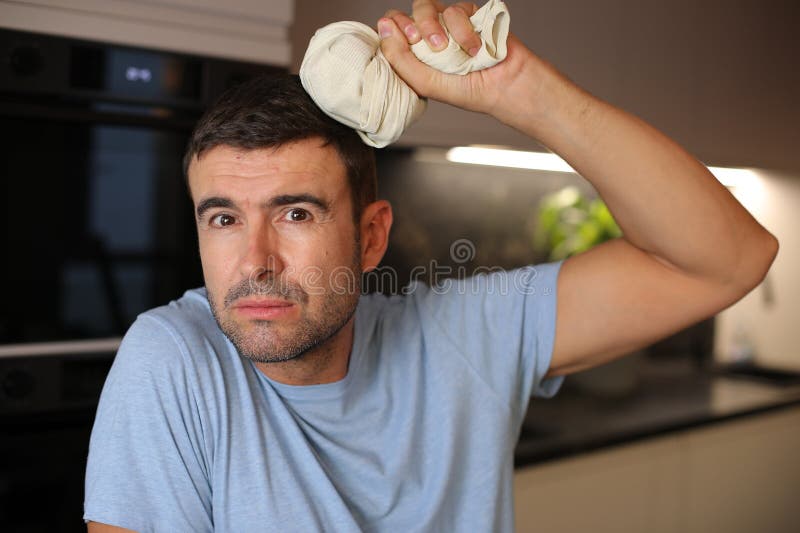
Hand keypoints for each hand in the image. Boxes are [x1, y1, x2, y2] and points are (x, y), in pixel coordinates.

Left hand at [377, 1, 536, 119]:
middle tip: (420, 41)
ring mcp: (447, 25)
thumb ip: (400, 59)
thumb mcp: (425, 83)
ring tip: (445, 46)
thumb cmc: (467, 90)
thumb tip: (383, 27)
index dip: (392, 31)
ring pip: (426, 7)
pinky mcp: (468, 15)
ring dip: (432, 25)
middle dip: (410, 25)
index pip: (391, 32)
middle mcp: (429, 37)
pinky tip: (473, 48)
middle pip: (405, 15)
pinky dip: (462, 30)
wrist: (505, 85)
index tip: (405, 43)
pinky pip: (455, 9)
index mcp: (414, 55)